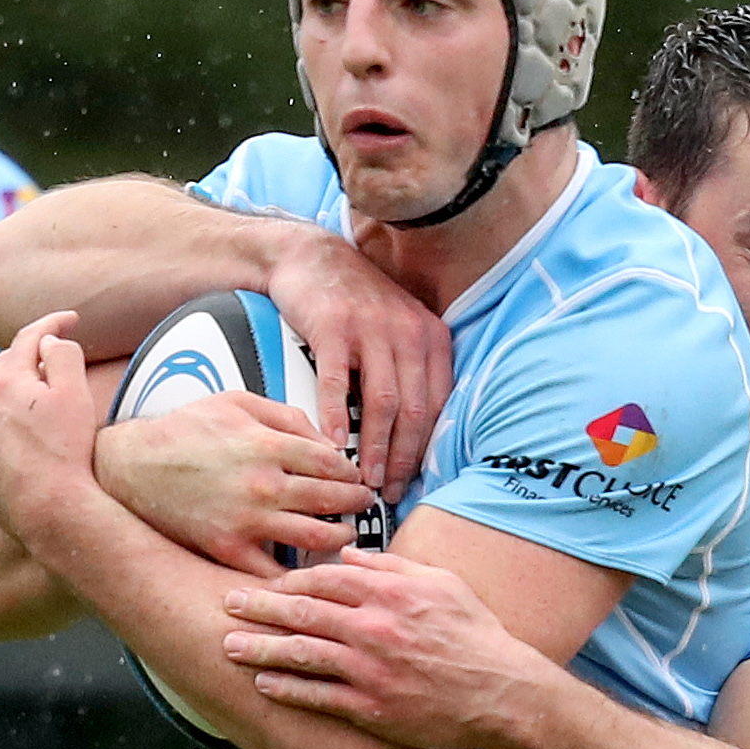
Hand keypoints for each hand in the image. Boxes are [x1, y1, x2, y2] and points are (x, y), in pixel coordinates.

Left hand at [0, 311, 100, 548]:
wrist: (52, 514)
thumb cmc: (69, 451)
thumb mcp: (75, 393)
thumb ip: (62, 355)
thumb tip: (48, 343)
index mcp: (4, 384)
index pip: (28, 339)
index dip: (52, 323)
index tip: (73, 318)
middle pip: (4, 371)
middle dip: (27, 358)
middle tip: (52, 355)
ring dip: (12, 399)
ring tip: (37, 402)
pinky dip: (5, 436)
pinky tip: (23, 443)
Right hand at [94, 392, 372, 575]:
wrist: (131, 467)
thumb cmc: (182, 432)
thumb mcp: (236, 403)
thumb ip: (286, 417)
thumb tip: (327, 442)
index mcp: (268, 445)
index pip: (334, 463)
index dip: (352, 472)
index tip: (355, 477)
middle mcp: (263, 485)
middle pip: (333, 499)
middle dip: (355, 503)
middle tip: (361, 506)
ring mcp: (247, 521)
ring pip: (316, 538)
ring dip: (339, 538)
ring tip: (343, 535)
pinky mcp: (228, 549)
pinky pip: (275, 571)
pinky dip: (298, 574)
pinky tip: (307, 568)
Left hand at [219, 548, 554, 748]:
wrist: (500, 692)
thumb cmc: (474, 634)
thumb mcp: (440, 584)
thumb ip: (391, 567)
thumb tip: (347, 557)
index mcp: (389, 594)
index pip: (323, 580)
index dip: (288, 581)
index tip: (265, 583)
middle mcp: (373, 628)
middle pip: (301, 612)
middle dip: (258, 607)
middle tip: (227, 603)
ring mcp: (369, 669)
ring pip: (301, 653)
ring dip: (260, 648)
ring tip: (229, 645)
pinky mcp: (370, 707)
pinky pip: (318, 696)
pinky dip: (286, 689)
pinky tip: (262, 683)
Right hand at [263, 228, 452, 500]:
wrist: (311, 256)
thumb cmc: (356, 302)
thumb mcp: (398, 329)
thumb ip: (412, 371)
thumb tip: (416, 434)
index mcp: (431, 338)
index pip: (437, 406)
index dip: (426, 451)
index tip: (413, 483)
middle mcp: (409, 333)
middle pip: (413, 410)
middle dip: (403, 459)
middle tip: (388, 492)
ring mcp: (371, 329)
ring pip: (382, 402)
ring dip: (374, 447)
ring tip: (362, 478)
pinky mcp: (334, 327)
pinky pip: (337, 381)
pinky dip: (335, 416)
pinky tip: (332, 444)